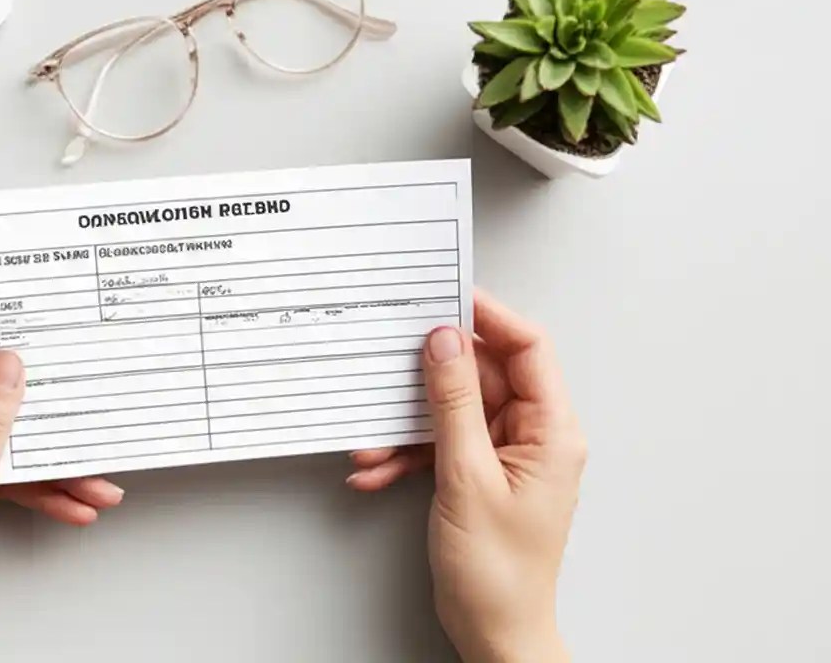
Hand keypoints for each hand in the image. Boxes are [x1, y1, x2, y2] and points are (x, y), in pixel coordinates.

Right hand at [347, 292, 586, 662]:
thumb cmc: (499, 572)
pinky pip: (438, 443)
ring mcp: (502, 454)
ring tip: (373, 443)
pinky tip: (378, 468)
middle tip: (388, 368)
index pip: (527, 348)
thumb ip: (452, 404)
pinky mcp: (476, 473)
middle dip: (426, 382)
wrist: (493, 631)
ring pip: (450, 411)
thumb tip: (444, 342)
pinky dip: (406, 453)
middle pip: (479, 376)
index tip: (446, 297)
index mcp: (551, 430)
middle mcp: (532, 435)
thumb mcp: (467, 477)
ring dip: (406, 426)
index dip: (488, 317)